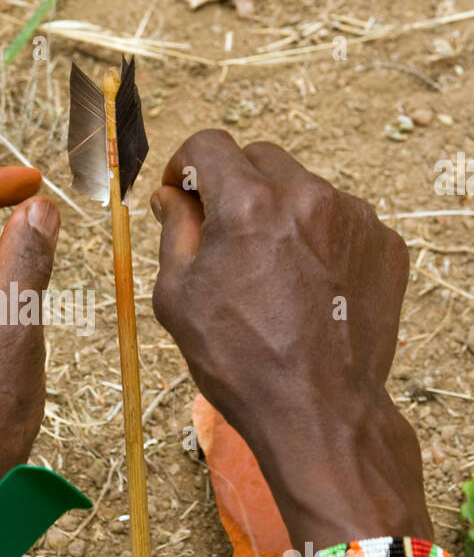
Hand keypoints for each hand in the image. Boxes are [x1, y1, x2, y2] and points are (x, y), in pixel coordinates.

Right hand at [150, 130, 431, 549]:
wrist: (318, 411)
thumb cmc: (240, 360)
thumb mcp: (179, 297)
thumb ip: (175, 232)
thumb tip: (172, 196)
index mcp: (249, 203)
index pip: (209, 144)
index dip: (186, 164)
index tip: (182, 191)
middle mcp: (307, 196)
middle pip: (260, 160)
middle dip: (235, 186)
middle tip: (224, 233)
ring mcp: (354, 218)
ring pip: (304, 190)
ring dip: (281, 213)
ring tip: (272, 271)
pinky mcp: (384, 244)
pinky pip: (342, 221)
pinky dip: (320, 239)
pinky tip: (307, 285)